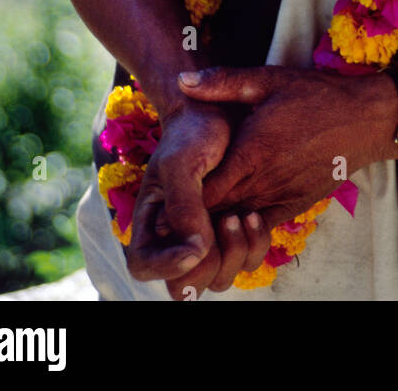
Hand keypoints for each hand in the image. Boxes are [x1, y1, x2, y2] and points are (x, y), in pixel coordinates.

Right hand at [124, 99, 271, 298]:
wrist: (222, 112)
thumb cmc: (193, 133)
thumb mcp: (182, 163)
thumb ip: (183, 206)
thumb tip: (196, 250)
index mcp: (151, 221)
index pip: (144, 266)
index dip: (167, 267)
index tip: (197, 246)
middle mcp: (175, 237)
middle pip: (183, 285)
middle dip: (207, 264)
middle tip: (225, 221)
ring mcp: (206, 237)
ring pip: (217, 279)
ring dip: (234, 255)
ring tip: (241, 215)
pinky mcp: (234, 232)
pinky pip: (244, 261)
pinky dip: (253, 246)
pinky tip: (254, 216)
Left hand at [177, 65, 397, 230]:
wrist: (365, 120)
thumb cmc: (315, 95)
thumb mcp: (267, 79)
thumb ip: (221, 83)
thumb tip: (181, 81)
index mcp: (252, 152)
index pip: (202, 190)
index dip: (182, 191)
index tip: (169, 182)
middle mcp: (264, 182)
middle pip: (214, 211)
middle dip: (193, 208)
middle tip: (175, 196)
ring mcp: (280, 198)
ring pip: (235, 220)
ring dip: (216, 215)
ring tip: (197, 203)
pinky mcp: (295, 206)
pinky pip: (261, 225)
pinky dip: (243, 222)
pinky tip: (233, 206)